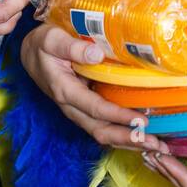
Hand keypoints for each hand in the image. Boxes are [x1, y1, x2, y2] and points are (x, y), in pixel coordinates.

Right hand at [20, 23, 168, 153]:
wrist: (31, 53)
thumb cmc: (43, 44)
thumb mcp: (51, 40)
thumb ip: (72, 47)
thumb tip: (97, 54)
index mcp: (65, 91)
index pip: (96, 109)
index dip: (119, 117)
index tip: (141, 121)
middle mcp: (72, 107)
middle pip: (101, 130)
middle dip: (128, 139)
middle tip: (155, 144)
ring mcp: (79, 110)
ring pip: (103, 133)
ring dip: (129, 141)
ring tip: (156, 146)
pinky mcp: (85, 108)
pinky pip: (104, 125)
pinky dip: (123, 133)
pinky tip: (143, 136)